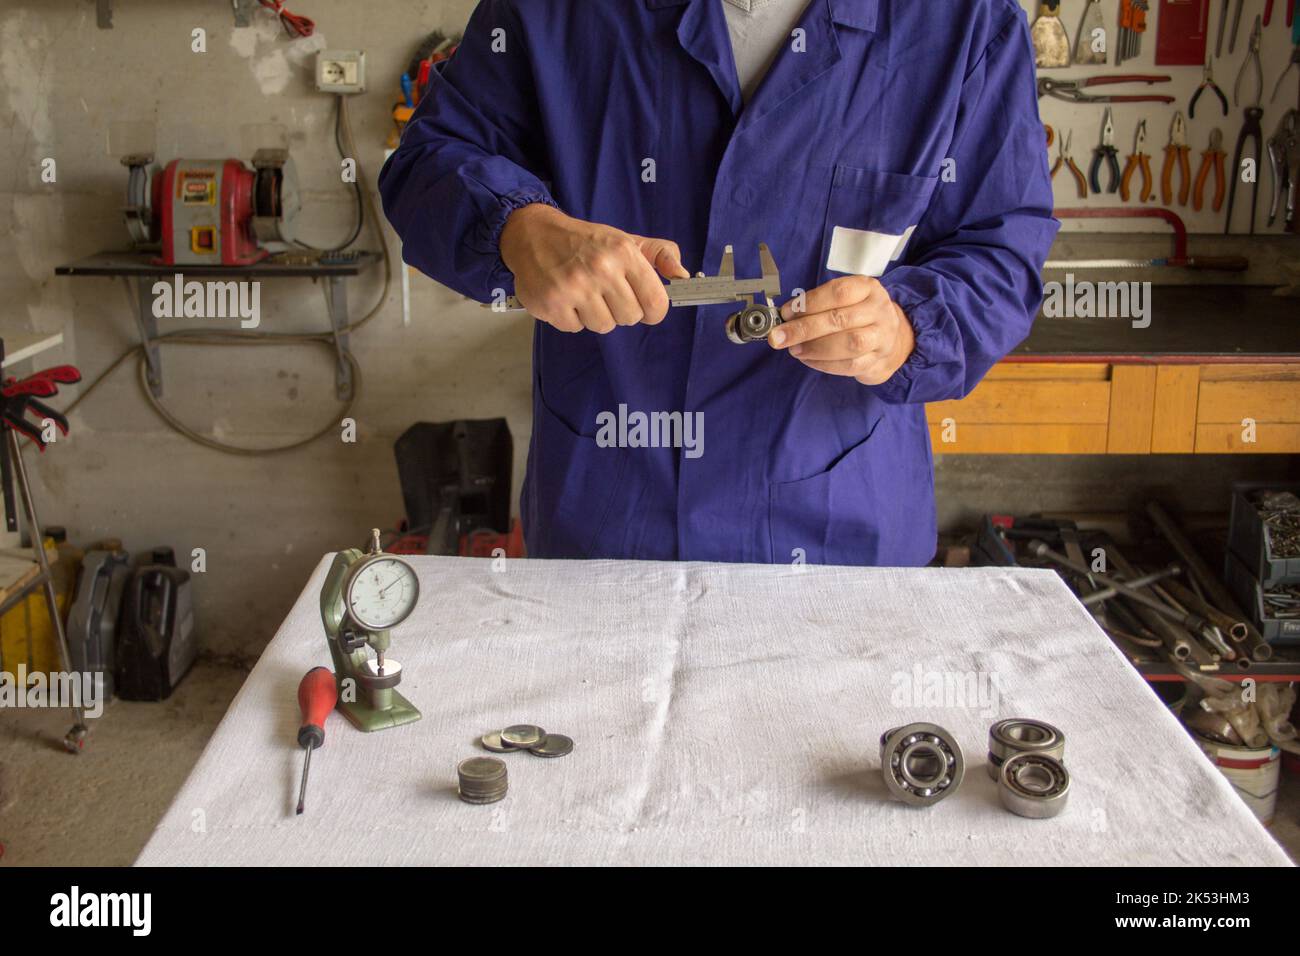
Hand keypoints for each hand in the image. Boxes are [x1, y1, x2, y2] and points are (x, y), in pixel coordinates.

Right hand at [499, 204, 688, 333]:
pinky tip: (566, 298)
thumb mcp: (626, 240)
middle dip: (620, 310)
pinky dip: (571, 318)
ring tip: (584, 294)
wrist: (534, 234)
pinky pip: (575, 328)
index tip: (644, 306)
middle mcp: (600, 269)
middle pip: (630, 318)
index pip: (656, 303)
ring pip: (603, 326)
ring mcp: (574, 288)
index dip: (653, 310)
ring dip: (595, 315)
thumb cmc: (585, 241)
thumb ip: (660, 254)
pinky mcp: (552, 304)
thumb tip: (682, 275)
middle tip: (605, 293)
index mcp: (624, 253)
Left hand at [768, 276, 915, 385]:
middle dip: (804, 329)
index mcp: (868, 288)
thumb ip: (818, 304)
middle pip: (840, 319)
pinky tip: (808, 360)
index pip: (838, 293)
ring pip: (849, 344)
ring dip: (815, 348)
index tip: (786, 313)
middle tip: (778, 337)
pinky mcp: (878, 360)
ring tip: (794, 350)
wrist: (892, 338)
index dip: (809, 303)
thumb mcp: (844, 299)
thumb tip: (786, 317)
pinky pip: (850, 365)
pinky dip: (825, 364)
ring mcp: (882, 337)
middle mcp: (879, 310)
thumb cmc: (858, 315)